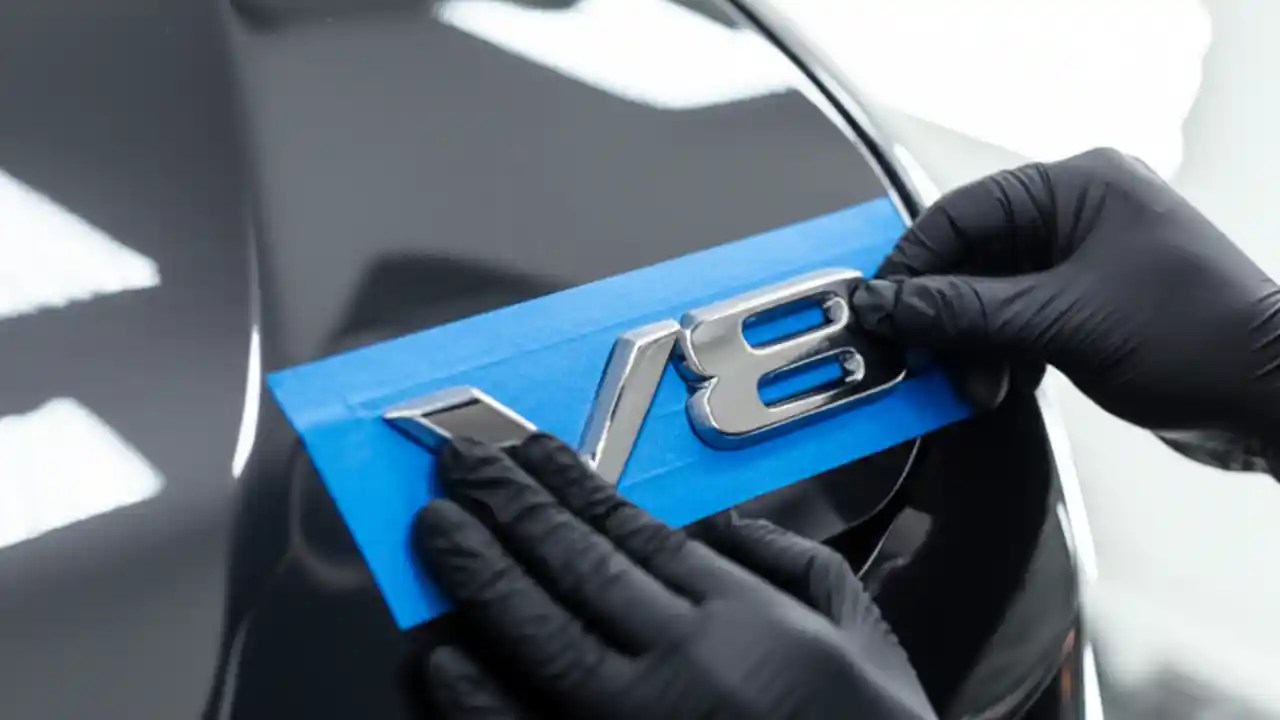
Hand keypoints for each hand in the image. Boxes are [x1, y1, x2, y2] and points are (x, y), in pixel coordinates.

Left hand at [414, 434, 935, 719]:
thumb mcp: (861, 636)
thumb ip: (796, 564)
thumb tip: (725, 526)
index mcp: (743, 619)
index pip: (634, 532)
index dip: (570, 485)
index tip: (529, 452)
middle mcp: (684, 664)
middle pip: (574, 567)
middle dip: (507, 508)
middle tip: (458, 466)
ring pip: (538, 639)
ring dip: (478, 578)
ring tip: (436, 531)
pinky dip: (475, 697)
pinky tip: (443, 655)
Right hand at [852, 148, 1279, 438]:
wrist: (1270, 398)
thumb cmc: (1194, 337)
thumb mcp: (1062, 321)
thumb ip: (965, 312)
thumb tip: (888, 304)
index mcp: (1077, 187)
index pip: (961, 213)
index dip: (912, 263)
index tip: (878, 308)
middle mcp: (1078, 215)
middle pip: (972, 257)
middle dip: (943, 315)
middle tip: (917, 356)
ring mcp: (1083, 262)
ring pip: (990, 296)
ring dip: (970, 344)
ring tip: (971, 385)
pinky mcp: (1087, 306)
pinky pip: (1016, 322)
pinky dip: (998, 355)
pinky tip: (995, 386)